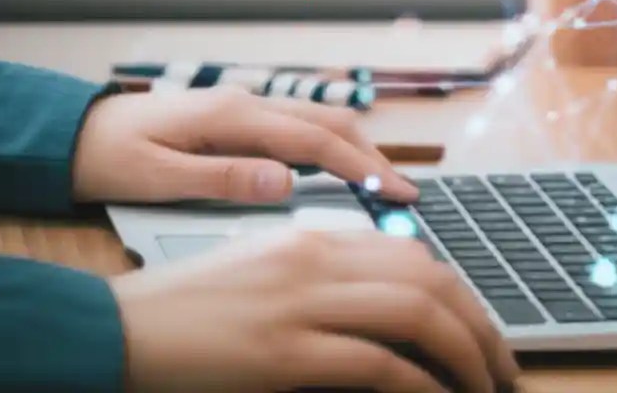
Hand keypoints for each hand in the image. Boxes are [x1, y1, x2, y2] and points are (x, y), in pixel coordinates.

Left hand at [72, 87, 417, 204]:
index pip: (313, 140)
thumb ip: (223, 179)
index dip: (360, 166)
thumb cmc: (108, 157)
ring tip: (383, 179)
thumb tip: (285, 182)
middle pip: (327, 122)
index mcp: (230, 115)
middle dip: (371, 155)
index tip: (394, 190)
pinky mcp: (234, 118)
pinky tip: (338, 165)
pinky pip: (295, 127)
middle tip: (405, 190)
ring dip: (354, 148)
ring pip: (315, 122)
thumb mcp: (158, 178)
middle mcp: (243, 103)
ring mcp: (240, 107)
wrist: (69, 135)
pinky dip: (328, 145)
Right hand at [111, 229, 519, 392]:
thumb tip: (388, 308)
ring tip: (486, 387)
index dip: (462, 294)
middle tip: (501, 366)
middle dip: (481, 325)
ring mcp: (301, 303)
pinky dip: (422, 388)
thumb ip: (324, 279)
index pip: (414, 253)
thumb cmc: (185, 312)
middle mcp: (315, 259)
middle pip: (430, 278)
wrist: (114, 331)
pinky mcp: (284, 352)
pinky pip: (380, 366)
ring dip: (466, 355)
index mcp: (312, 238)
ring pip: (418, 314)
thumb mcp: (263, 274)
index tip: (481, 330)